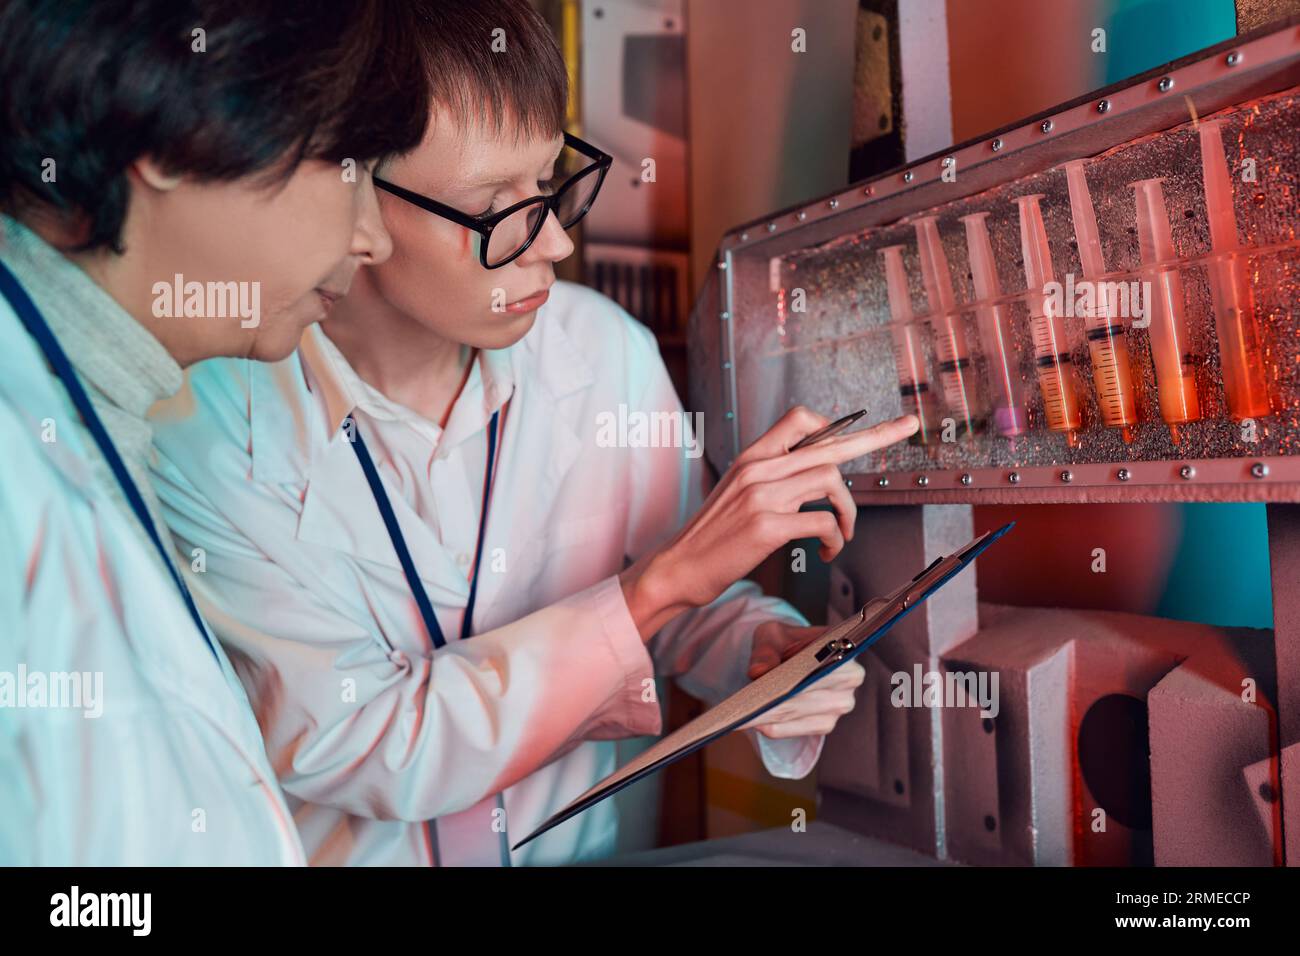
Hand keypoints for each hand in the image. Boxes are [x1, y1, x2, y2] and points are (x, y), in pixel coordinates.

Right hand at [620, 406, 918, 638]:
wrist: (677, 568)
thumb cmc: (711, 537)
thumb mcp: (735, 493)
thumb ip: (769, 477)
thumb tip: (808, 475)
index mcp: (752, 457)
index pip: (799, 419)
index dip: (833, 425)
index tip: (853, 437)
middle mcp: (759, 469)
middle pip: (830, 442)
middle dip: (877, 435)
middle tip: (907, 426)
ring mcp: (762, 496)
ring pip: (831, 481)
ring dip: (848, 512)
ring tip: (842, 535)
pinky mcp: (766, 527)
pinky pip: (822, 523)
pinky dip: (835, 539)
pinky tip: (827, 553)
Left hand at [740, 621, 864, 737]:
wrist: (792, 654)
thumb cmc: (787, 642)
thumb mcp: (773, 634)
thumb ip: (765, 650)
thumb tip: (758, 671)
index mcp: (845, 653)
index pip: (819, 670)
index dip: (795, 679)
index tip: (768, 683)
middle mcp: (848, 683)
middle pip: (806, 698)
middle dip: (775, 702)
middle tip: (744, 707)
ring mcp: (838, 707)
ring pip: (798, 716)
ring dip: (770, 717)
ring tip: (744, 715)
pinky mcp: (825, 723)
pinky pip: (795, 729)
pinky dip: (774, 726)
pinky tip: (755, 722)